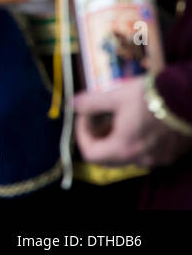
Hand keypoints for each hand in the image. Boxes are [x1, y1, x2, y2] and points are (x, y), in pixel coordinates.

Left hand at [74, 79, 191, 168]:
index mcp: (123, 148)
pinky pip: (145, 154)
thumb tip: (73, 103)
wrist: (188, 98)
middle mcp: (141, 159)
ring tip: (116, 119)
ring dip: (115, 141)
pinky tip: (136, 124)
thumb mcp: (115, 95)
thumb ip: (90, 102)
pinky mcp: (170, 154)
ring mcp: (158, 159)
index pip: (90, 154)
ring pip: (127, 156)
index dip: (82, 135)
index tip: (84, 117)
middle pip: (108, 158)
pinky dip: (134, 143)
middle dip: (97, 139)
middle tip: (97, 119)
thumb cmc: (150, 96)